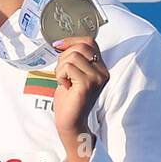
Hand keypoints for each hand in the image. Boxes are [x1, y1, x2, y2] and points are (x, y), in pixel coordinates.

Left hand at [52, 37, 108, 161]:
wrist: (70, 121)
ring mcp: (97, 78)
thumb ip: (72, 59)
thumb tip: (60, 42)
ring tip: (64, 81)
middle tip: (62, 74)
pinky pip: (68, 67)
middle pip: (80, 47)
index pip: (89, 41)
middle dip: (64, 57)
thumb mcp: (72, 74)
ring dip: (60, 68)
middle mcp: (102, 71)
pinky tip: (64, 85)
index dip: (71, 40)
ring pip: (72, 56)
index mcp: (100, 67)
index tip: (57, 46)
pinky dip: (60, 75)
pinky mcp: (88, 84)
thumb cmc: (69, 98)